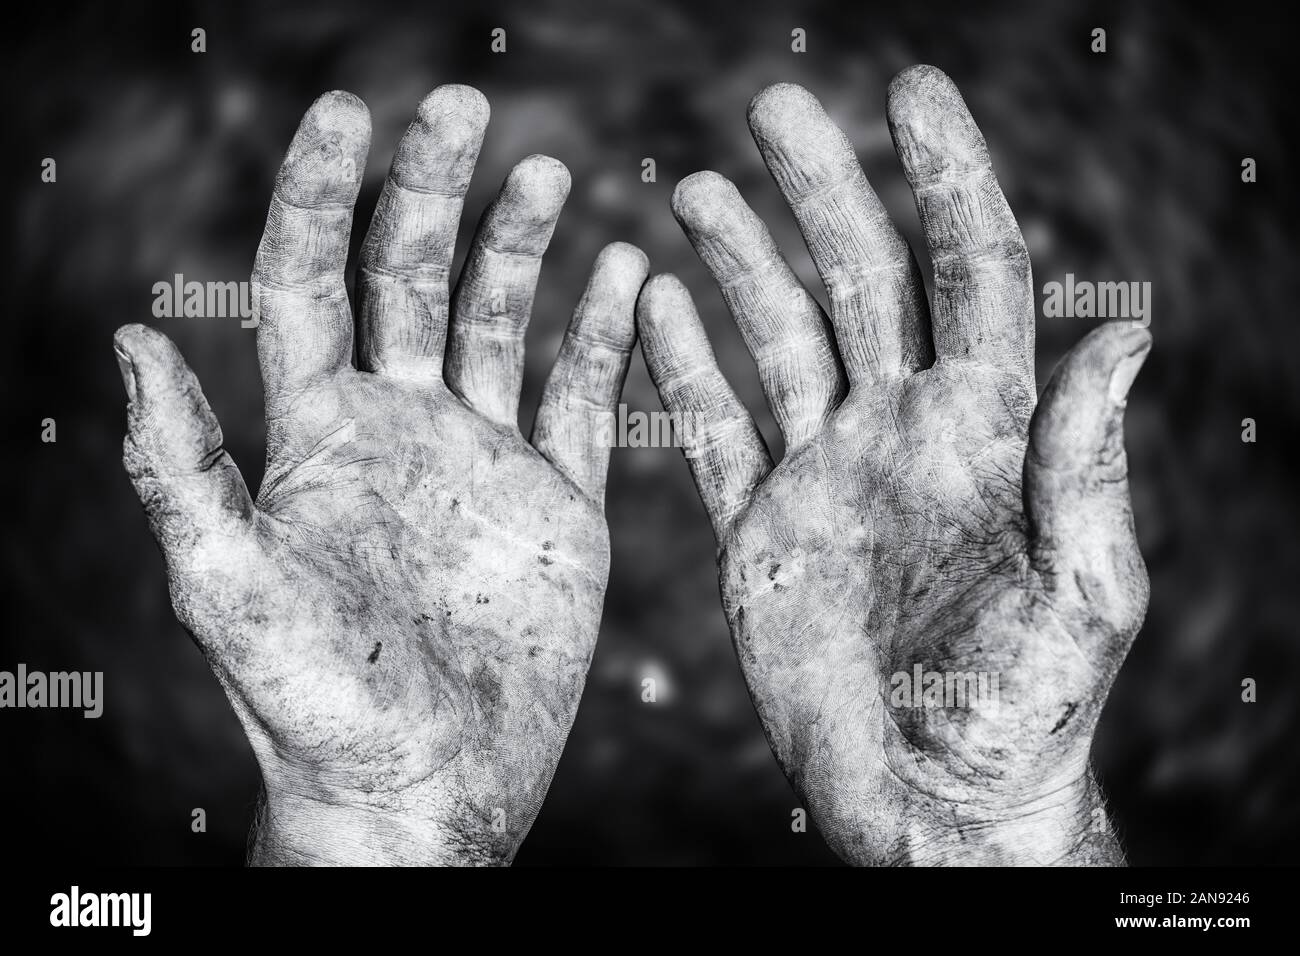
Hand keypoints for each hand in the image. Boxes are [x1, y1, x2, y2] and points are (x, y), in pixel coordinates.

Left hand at [115, 86, 646, 864]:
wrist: (423, 787)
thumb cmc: (313, 706)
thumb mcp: (230, 588)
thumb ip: (187, 468)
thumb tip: (129, 336)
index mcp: (320, 434)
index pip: (312, 278)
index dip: (323, 192)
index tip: (350, 109)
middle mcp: (402, 428)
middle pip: (413, 276)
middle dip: (434, 189)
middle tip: (465, 107)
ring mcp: (484, 460)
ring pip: (502, 322)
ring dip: (523, 245)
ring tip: (548, 174)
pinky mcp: (557, 503)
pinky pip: (582, 399)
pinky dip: (604, 335)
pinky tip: (622, 274)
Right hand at [638, 66, 1148, 864]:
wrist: (937, 803)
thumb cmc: (1028, 711)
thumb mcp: (1081, 591)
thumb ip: (1083, 467)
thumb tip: (1124, 333)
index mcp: (982, 433)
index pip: (969, 273)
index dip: (944, 178)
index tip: (910, 92)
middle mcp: (901, 434)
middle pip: (860, 280)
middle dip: (821, 189)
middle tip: (772, 109)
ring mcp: (826, 477)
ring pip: (779, 339)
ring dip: (739, 261)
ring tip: (695, 190)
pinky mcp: (763, 532)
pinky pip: (717, 431)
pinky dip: (684, 367)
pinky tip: (654, 303)